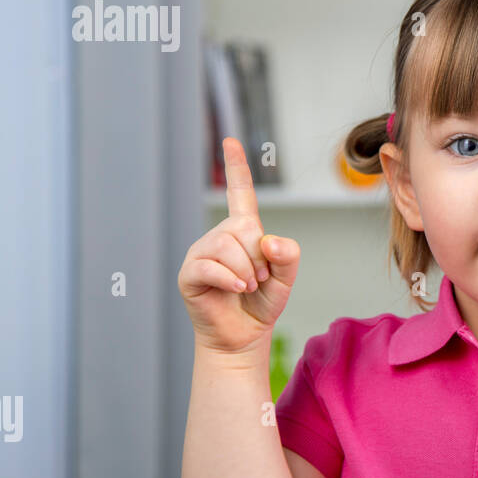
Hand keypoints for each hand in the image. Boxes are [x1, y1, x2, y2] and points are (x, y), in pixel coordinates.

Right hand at [177, 138, 300, 355]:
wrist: (243, 336)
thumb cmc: (262, 303)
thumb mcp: (286, 277)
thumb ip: (287, 254)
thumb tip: (267, 240)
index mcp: (242, 231)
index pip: (239, 193)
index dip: (235, 167)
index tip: (230, 141)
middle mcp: (219, 236)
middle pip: (244, 228)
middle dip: (259, 257)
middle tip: (258, 278)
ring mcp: (201, 253)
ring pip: (228, 246)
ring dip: (247, 271)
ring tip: (247, 286)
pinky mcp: (190, 273)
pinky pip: (211, 266)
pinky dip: (230, 279)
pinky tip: (237, 289)